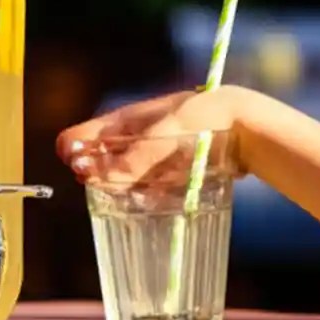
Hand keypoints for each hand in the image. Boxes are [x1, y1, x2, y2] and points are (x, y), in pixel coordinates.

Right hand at [55, 86, 252, 185]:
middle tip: (89, 180)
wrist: (246, 126)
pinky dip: (141, 194)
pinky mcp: (170, 172)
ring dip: (115, 186)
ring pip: (122, 176)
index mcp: (128, 119)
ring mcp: (152, 156)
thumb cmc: (203, 118)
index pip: (86, 133)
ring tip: (115, 195)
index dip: (74, 148)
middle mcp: (135, 138)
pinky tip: (144, 201)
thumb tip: (100, 180)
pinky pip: (146, 187)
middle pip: (100, 158)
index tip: (73, 163)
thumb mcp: (165, 134)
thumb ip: (134, 158)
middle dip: (92, 170)